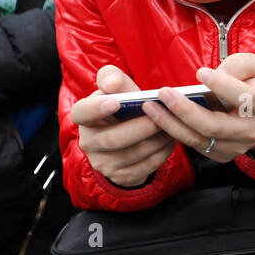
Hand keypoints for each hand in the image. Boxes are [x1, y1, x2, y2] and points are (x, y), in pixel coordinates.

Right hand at [71, 65, 177, 187]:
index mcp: (83, 117)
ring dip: (156, 140)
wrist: (129, 134)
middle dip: (141, 127)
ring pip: (133, 154)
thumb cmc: (122, 104)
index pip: (82, 112)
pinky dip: (161, 153)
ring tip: (173, 127)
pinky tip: (171, 140)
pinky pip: (144, 167)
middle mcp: (88, 142)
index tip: (116, 102)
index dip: (96, 108)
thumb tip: (113, 83)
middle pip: (113, 138)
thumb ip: (112, 78)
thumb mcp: (117, 88)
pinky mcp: (120, 176)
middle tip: (161, 117)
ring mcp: (103, 163)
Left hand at [141, 53, 254, 163]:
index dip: (222, 85)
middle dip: (185, 110)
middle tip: (163, 93)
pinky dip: (175, 133)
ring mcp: (235, 146)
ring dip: (171, 124)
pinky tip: (158, 119)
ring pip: (200, 139)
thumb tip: (216, 73)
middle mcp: (250, 129)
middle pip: (214, 125)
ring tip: (151, 107)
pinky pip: (195, 146)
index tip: (201, 72)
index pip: (243, 97)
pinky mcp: (222, 155)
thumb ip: (238, 64)